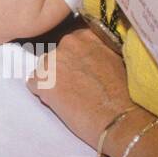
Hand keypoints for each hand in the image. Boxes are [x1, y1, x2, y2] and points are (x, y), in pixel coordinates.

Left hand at [26, 26, 133, 148]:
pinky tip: (61, 103)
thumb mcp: (115, 59)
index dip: (75, 59)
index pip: (71, 43)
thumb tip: (90, 56)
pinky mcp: (41, 82)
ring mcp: (51, 62)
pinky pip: (33, 85)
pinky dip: (43, 94)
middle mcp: (66, 43)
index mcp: (85, 36)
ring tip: (71, 97)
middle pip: (55, 56)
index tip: (81, 71)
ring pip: (43, 70)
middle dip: (62, 70)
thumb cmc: (124, 94)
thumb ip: (97, 51)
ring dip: (52, 81)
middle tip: (77, 86)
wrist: (120, 120)